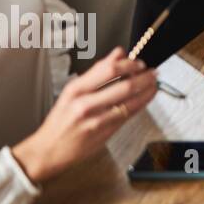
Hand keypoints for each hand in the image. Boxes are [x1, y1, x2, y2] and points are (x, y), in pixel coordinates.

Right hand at [10, 48, 156, 185]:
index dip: (129, 64)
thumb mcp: (72, 92)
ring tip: (154, 83)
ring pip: (130, 101)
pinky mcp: (105, 133)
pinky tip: (147, 98)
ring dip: (148, 90)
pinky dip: (142, 103)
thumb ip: (97, 71)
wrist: (48, 150)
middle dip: (144, 77)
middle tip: (153, 72)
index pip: (108, 69)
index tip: (138, 62)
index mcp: (76, 90)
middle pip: (124, 85)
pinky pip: (128, 115)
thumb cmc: (60, 120)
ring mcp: (96, 120)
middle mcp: (85, 104)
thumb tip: (118, 53)